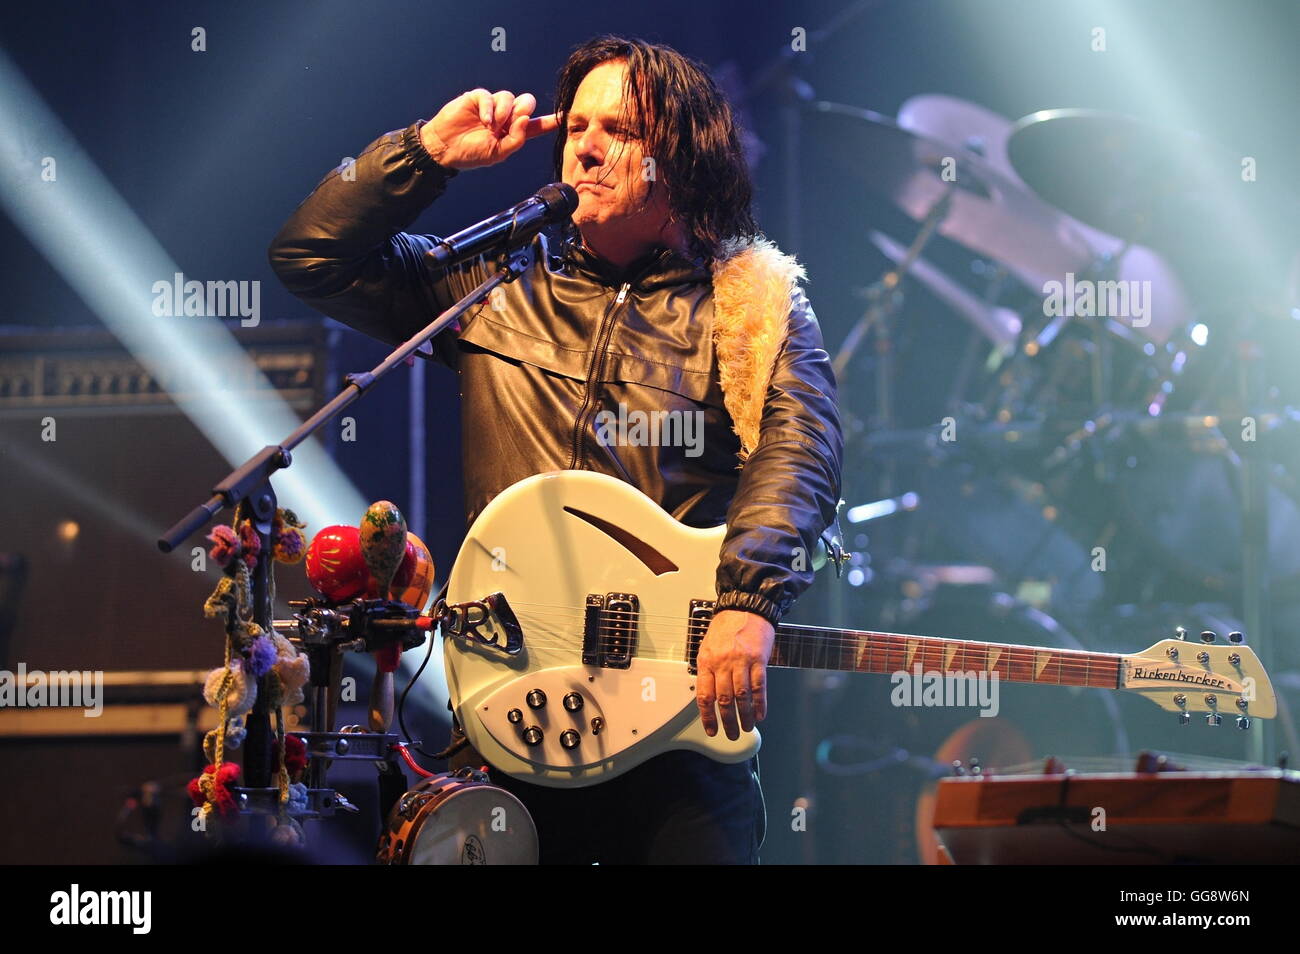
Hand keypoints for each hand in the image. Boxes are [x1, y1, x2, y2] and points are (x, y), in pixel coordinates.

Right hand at [420, 89, 557, 170]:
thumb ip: (516, 139)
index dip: (550, 121)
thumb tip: (525, 119)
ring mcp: (492, 106)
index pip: (536, 125)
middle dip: (523, 110)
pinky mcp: (478, 98)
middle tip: (512, 122)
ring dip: (503, 113)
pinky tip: (484, 120)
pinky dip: (489, 108)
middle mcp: (506, 117)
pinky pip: (490, 96)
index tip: (565, 117)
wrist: (446, 148)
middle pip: (527, 102)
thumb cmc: (471, 153)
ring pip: (509, 98)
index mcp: (513, 132)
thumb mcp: (498, 153)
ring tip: (490, 127)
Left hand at [695, 609, 774, 739]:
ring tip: (747, 727)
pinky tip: (760, 714)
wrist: (746, 606)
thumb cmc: (726, 627)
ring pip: (742, 696)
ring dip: (745, 716)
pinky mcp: (758, 659)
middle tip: (731, 734)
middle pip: (724, 699)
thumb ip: (709, 670)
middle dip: (728, 721)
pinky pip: (759, 686)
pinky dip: (760, 703)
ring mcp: (741, 661)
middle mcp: (723, 663)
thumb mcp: (708, 646)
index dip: (708, 716)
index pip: (705, 695)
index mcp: (707, 661)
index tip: (711, 729)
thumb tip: (710, 696)